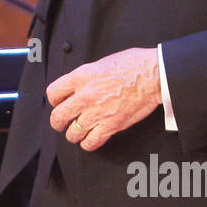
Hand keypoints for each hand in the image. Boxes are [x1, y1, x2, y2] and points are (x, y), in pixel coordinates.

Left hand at [46, 47, 160, 150]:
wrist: (153, 76)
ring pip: (72, 133)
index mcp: (81, 77)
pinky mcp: (111, 125)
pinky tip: (90, 139)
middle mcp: (85, 96)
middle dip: (58, 122)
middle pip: (58, 116)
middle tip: (61, 123)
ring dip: (73, 134)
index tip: (58, 103)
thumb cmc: (133, 65)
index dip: (54, 100)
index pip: (52, 93)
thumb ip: (86, 77)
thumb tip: (78, 86)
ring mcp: (97, 112)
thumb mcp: (101, 63)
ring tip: (77, 132)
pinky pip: (91, 142)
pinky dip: (88, 143)